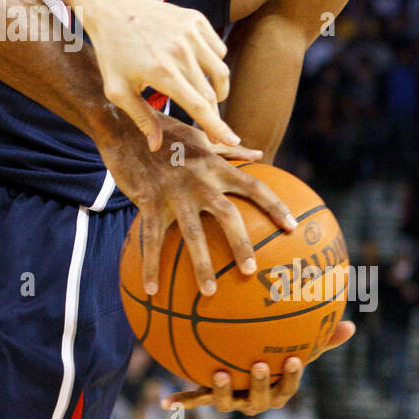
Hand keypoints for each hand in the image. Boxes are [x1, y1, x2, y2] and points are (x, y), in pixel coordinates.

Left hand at [81, 0, 236, 148]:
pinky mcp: (196, 19)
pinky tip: (198, 67)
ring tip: (206, 97)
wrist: (113, 8)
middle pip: (211, 93)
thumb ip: (141, 118)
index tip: (232, 141)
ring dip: (217, 90)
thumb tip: (156, 145)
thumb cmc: (112, 53)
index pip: (199, 106)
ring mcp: (191, 32)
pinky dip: (213, 62)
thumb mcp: (118, 90)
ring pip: (220, 71)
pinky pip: (218, 49)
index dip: (217, 127)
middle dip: (215, 114)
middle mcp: (181, 51)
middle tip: (213, 128)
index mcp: (162, 73)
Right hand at [95, 114, 296, 294]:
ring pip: (192, 233)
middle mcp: (199, 179)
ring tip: (210, 292)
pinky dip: (152, 265)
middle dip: (242, 244)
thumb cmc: (166, 134)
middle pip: (228, 214)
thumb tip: (259, 154)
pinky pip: (151, 238)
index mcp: (215, 166)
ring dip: (201, 264)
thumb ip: (230, 150)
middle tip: (251, 270)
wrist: (125, 125)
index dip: (274, 205)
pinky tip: (152, 290)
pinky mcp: (149, 200)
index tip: (292, 227)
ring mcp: (174, 191)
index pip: (253, 185)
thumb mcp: (201, 137)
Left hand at [160, 323, 355, 413]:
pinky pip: (195, 398)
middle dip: (260, 384)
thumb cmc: (278, 356)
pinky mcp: (207, 394)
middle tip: (259, 365)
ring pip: (225, 402)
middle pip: (259, 399)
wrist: (245, 368)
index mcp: (276, 390)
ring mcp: (230, 399)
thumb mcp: (300, 347)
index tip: (294, 359)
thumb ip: (323, 340)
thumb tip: (353, 326)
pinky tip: (166, 401)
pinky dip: (182, 401)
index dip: (292, 376)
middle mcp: (253, 400)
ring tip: (217, 373)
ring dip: (221, 390)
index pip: (288, 387)